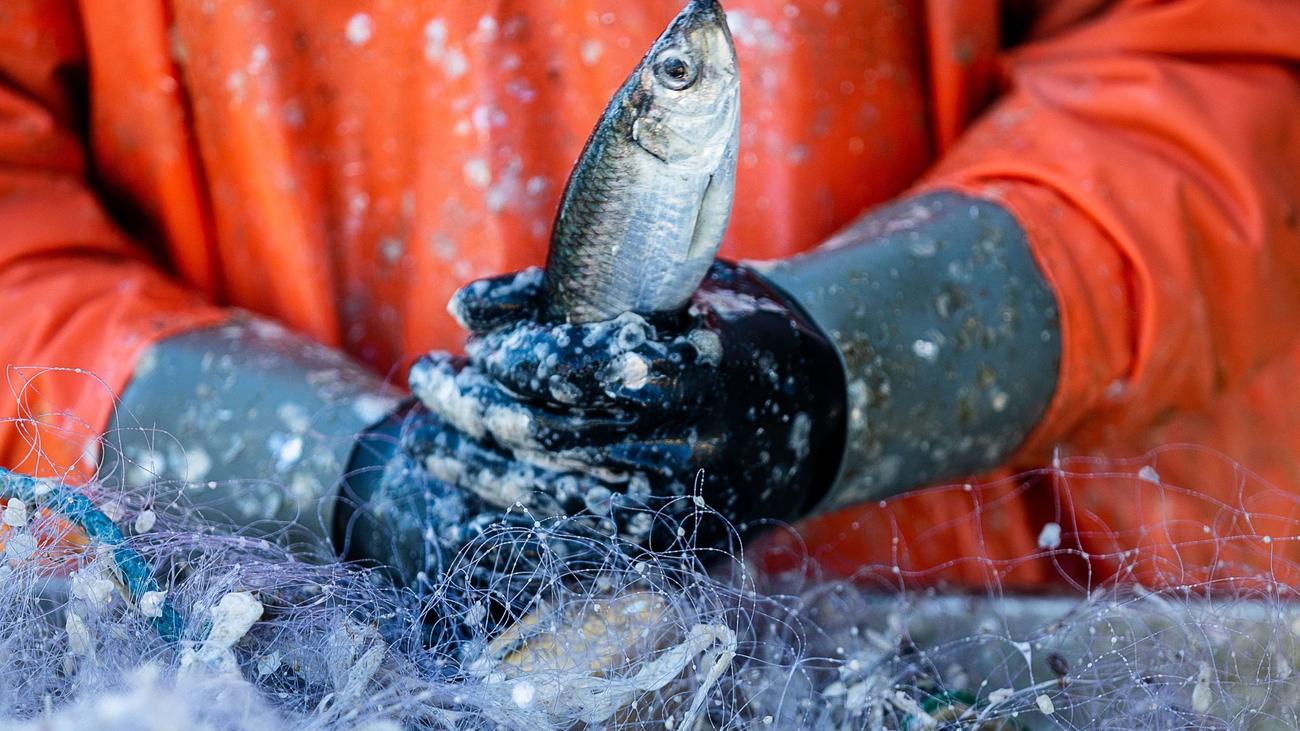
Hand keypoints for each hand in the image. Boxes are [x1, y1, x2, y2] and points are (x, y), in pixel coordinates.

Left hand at [411, 261, 846, 545]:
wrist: (824, 412)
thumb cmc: (730, 329)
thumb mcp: (672, 287)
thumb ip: (571, 292)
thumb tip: (462, 307)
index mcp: (702, 367)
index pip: (593, 367)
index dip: (525, 358)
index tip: (479, 347)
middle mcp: (695, 442)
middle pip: (559, 434)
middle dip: (477, 408)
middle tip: (429, 378)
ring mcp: (685, 501)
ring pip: (555, 493)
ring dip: (479, 465)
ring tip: (430, 435)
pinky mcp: (674, 540)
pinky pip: (576, 533)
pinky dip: (517, 509)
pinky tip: (475, 483)